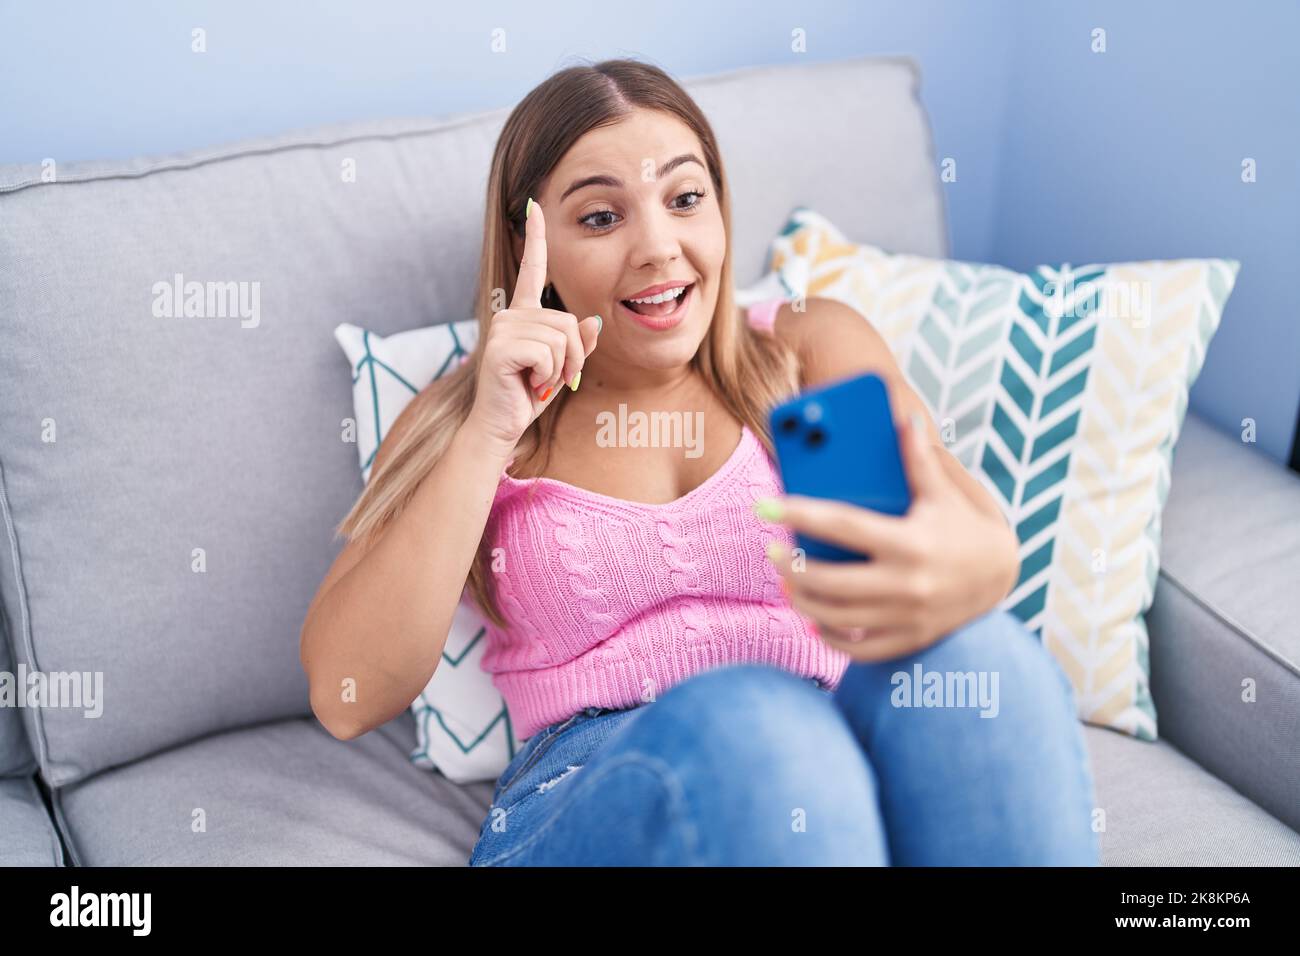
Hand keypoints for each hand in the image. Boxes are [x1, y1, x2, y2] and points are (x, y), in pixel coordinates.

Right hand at [464, 197, 601, 455]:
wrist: (499, 426)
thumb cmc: (527, 397)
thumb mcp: (560, 369)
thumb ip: (577, 345)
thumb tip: (593, 323)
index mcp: (523, 316)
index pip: (532, 270)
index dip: (535, 239)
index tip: (534, 206)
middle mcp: (510, 315)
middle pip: (568, 322)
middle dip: (572, 357)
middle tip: (552, 379)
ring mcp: (503, 328)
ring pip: (562, 339)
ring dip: (559, 369)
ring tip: (537, 382)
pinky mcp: (502, 346)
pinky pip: (548, 354)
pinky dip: (547, 376)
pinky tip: (527, 384)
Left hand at [759, 412, 1018, 662]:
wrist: (1002, 575)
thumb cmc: (965, 527)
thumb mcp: (944, 493)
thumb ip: (919, 460)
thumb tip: (903, 419)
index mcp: (910, 542)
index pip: (843, 526)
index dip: (800, 514)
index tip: (768, 507)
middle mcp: (907, 583)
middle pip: (830, 580)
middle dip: (791, 566)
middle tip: (770, 552)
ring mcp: (907, 617)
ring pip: (837, 616)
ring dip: (802, 599)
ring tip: (786, 580)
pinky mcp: (908, 639)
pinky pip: (858, 647)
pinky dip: (829, 635)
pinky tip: (813, 616)